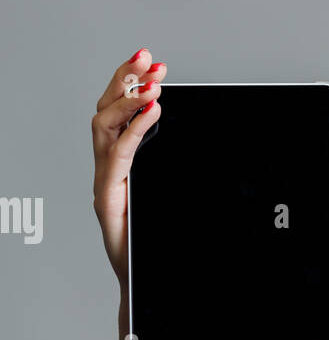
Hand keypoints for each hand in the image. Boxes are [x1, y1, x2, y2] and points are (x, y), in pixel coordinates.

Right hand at [91, 49, 164, 285]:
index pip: (120, 113)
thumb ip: (181, 169)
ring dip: (127, 100)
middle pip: (106, 111)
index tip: (153, 63)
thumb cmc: (157, 240)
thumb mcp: (173, 195)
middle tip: (148, 58)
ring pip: (103, 127)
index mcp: (121, 164)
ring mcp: (105, 181)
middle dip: (126, 80)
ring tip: (151, 85)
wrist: (144, 281)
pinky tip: (152, 114)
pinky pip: (118, 157)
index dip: (132, 85)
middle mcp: (108, 168)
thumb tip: (213, 136)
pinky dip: (134, 131)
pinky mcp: (107, 198)